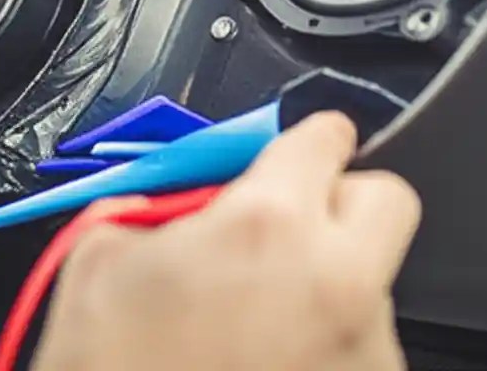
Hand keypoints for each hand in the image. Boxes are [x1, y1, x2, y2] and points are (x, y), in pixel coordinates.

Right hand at [31, 112, 420, 370]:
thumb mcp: (101, 258)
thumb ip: (162, 205)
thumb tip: (193, 197)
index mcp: (268, 225)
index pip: (325, 138)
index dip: (303, 143)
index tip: (297, 153)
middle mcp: (336, 281)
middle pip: (384, 200)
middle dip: (341, 201)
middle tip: (291, 224)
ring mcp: (364, 348)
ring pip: (372, 279)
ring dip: (325, 281)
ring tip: (257, 321)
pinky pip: (361, 343)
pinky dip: (325, 343)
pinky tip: (271, 360)